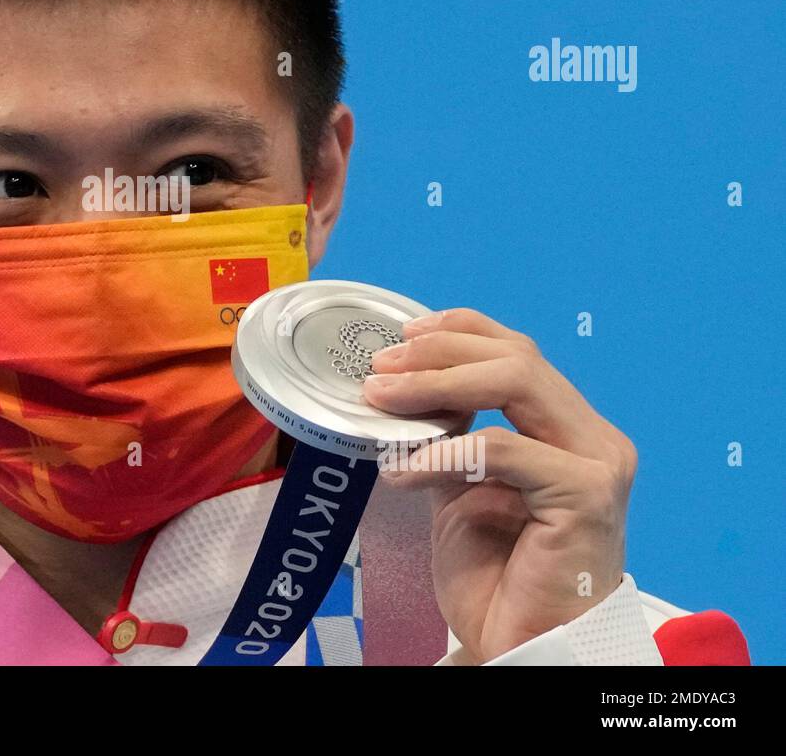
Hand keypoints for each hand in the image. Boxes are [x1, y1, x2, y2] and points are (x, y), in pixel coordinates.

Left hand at [362, 308, 637, 662]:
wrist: (524, 646)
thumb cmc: (498, 577)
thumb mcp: (461, 488)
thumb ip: (450, 435)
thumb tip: (403, 387)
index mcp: (569, 429)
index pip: (518, 352)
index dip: (459, 332)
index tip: (402, 337)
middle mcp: (593, 437)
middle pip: (517, 356)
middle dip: (439, 353)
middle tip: (381, 369)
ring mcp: (597, 463)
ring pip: (516, 382)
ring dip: (436, 385)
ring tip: (382, 400)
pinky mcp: (585, 494)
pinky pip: (500, 450)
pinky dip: (443, 453)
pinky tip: (403, 471)